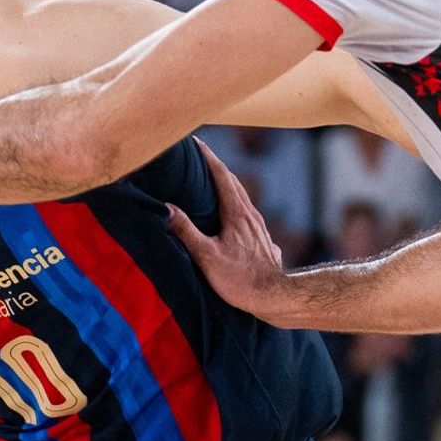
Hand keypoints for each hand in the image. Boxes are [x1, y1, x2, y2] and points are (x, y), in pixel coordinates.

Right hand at [167, 140, 295, 320]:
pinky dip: (237, 204)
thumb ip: (187, 231)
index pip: (221, 176)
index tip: (196, 142)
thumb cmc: (239, 279)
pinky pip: (248, 213)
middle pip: (233, 182)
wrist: (274, 298)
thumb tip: (166, 208)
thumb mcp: (206, 256)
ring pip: (243, 198)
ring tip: (214, 180)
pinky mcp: (263, 240)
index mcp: (236, 213)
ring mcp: (259, 227)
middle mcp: (251, 215)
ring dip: (228, 184)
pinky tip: (233, 213)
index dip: (208, 157)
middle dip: (216, 166)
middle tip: (201, 156)